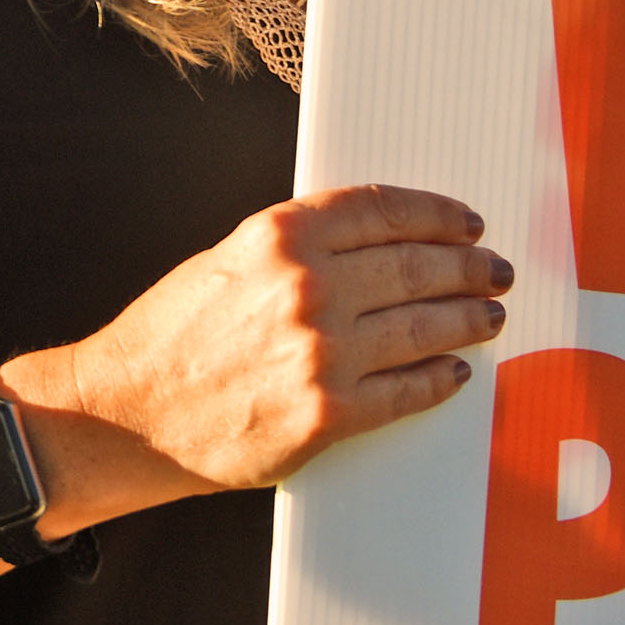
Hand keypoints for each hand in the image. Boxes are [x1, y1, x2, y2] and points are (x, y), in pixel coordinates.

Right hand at [18, 185, 507, 505]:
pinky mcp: (328, 414)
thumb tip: (378, 243)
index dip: (437, 214)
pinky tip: (454, 372)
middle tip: (494, 271)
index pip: (384, 210)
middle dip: (466, 267)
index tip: (467, 221)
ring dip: (466, 321)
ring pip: (422, 328)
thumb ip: (300, 247)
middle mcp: (307, 287)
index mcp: (280, 236)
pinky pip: (406, 392)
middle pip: (415, 266)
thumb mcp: (229, 258)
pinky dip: (438, 380)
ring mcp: (322, 353)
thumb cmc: (174, 333)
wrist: (130, 411)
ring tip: (488, 317)